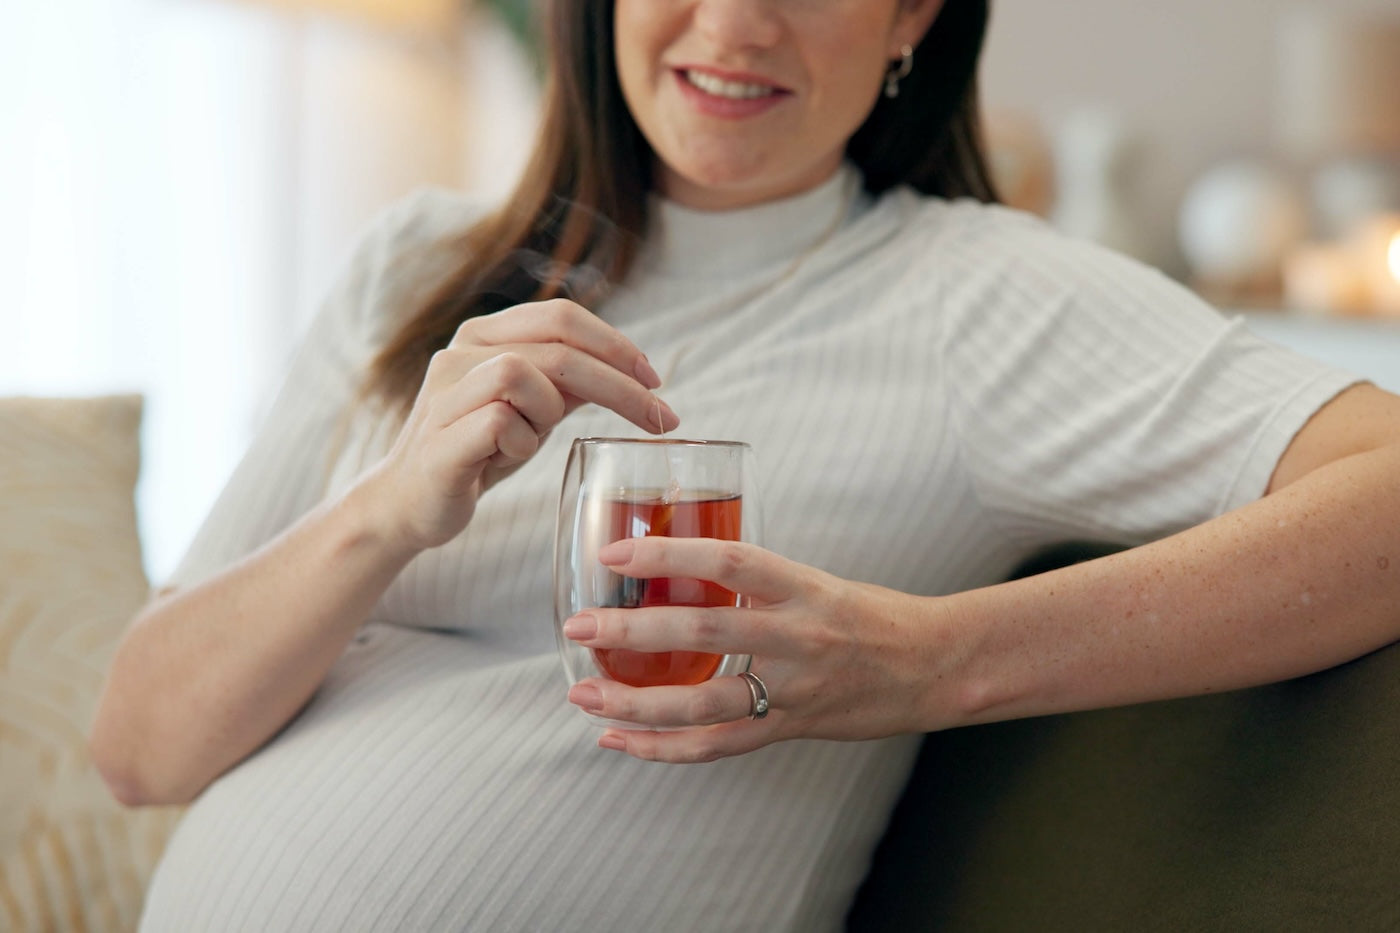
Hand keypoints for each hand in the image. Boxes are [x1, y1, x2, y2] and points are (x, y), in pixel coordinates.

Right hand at [359, 299, 678, 552]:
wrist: (409, 505)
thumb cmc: (477, 453)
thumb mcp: (532, 409)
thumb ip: (567, 382)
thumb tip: (630, 369)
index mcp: (483, 336)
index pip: (561, 316)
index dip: (615, 343)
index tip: (654, 379)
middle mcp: (460, 352)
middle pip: (557, 345)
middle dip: (618, 382)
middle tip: (659, 417)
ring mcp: (444, 393)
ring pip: (524, 373)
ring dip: (549, 413)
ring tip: (532, 441)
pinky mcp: (439, 437)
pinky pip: (501, 422)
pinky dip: (520, 444)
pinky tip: (505, 460)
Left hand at [562, 537, 943, 762]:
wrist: (936, 666)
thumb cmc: (872, 617)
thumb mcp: (816, 583)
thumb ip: (757, 585)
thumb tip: (682, 574)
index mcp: (802, 586)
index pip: (729, 561)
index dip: (669, 555)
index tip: (615, 553)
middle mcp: (798, 636)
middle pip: (704, 635)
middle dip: (632, 633)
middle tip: (580, 626)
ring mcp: (795, 689)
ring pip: (704, 704)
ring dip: (636, 704)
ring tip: (585, 696)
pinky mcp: (792, 728)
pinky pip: (719, 745)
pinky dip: (664, 748)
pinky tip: (621, 740)